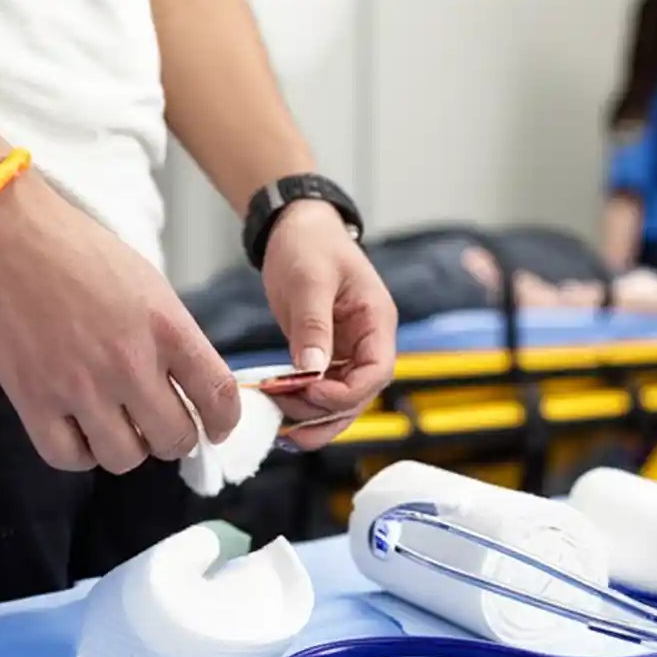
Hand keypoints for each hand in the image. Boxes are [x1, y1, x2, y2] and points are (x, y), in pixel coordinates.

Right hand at [0, 175, 240, 471]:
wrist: (4, 234)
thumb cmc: (78, 252)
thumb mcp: (149, 286)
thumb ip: (173, 338)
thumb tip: (191, 387)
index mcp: (167, 328)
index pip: (218, 396)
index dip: (224, 423)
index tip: (216, 430)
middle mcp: (130, 362)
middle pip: (175, 439)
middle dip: (174, 439)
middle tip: (159, 426)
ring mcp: (81, 385)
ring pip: (125, 458)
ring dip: (128, 449)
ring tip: (118, 427)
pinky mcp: (32, 398)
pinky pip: (68, 457)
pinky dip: (79, 453)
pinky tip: (79, 432)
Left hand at [260, 200, 396, 449]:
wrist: (296, 227)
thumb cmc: (310, 244)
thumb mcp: (310, 281)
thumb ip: (314, 327)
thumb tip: (312, 371)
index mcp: (377, 321)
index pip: (377, 372)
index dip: (347, 393)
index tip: (310, 393)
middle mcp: (368, 341)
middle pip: (359, 395)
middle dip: (326, 415)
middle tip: (287, 422)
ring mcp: (348, 350)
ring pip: (341, 400)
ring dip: (314, 419)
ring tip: (281, 429)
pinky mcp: (325, 354)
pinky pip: (320, 390)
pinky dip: (302, 406)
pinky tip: (279, 415)